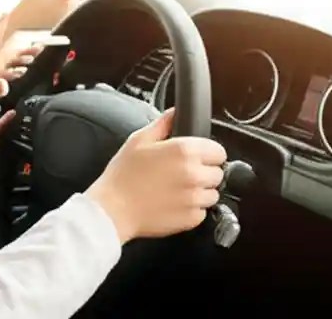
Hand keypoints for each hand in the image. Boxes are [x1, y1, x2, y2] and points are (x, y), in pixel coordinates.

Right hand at [84, 108, 227, 242]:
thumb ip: (163, 124)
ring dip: (200, 191)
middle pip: (218, 173)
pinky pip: (202, 212)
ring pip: (213, 194)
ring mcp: (195, 199)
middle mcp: (194, 175)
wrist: (113, 210)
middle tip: (182, 173)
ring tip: (177, 189)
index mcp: (185, 151)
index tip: (197, 157)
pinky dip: (192, 209)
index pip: (219, 151)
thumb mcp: (138, 140)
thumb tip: (175, 113)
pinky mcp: (192, 219)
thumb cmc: (123, 176)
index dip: (208, 153)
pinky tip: (173, 203)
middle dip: (204, 172)